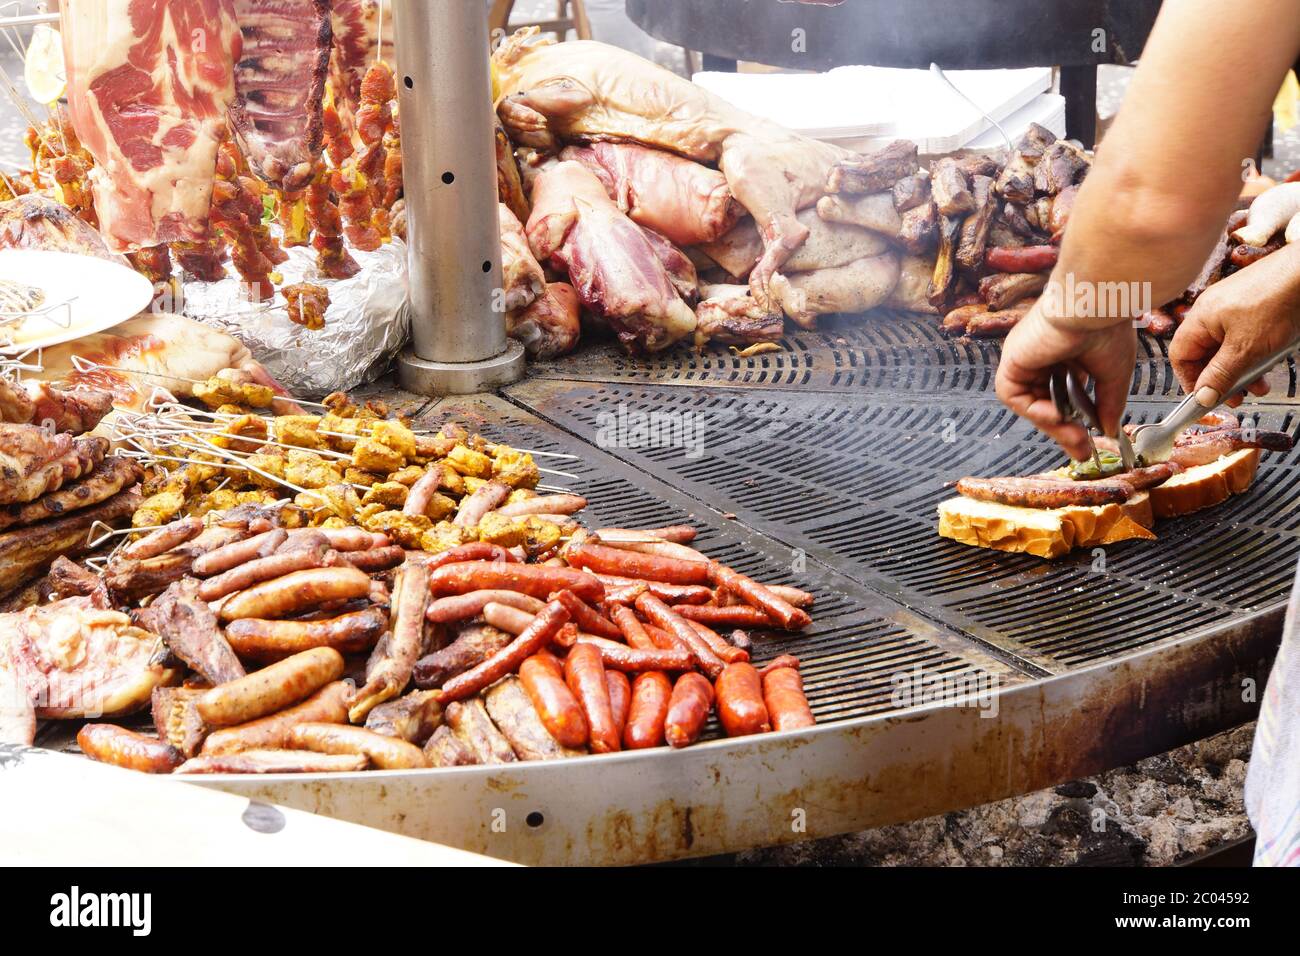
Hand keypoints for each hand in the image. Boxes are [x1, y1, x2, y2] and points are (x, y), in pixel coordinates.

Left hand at [995, 300, 1136, 460]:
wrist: (1095, 303)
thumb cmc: (1107, 326)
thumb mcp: (1113, 374)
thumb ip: (1108, 404)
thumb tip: (1108, 430)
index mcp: (1068, 353)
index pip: (1064, 395)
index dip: (1075, 421)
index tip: (1090, 443)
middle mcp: (1044, 355)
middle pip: (1045, 402)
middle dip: (1063, 430)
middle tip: (1081, 449)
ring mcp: (1026, 356)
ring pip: (1029, 402)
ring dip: (1050, 423)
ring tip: (1073, 435)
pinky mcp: (1012, 358)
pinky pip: (1013, 394)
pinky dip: (1033, 410)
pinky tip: (1055, 415)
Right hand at [1170, 244, 1299, 406]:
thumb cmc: (1278, 298)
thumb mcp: (1245, 349)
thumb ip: (1220, 375)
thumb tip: (1202, 397)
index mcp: (1200, 317)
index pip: (1180, 356)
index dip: (1190, 380)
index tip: (1206, 397)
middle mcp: (1212, 310)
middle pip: (1205, 353)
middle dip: (1221, 378)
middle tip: (1236, 395)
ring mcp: (1232, 305)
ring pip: (1227, 346)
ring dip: (1241, 368)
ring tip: (1259, 383)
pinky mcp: (1252, 304)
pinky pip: (1243, 335)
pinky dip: (1252, 352)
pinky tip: (1268, 359)